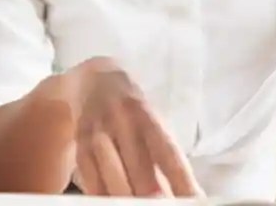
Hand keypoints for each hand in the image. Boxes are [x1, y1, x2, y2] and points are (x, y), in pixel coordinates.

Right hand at [60, 57, 201, 197]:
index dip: (182, 181)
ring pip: (112, 173)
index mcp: (147, 116)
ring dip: (126, 197)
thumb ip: (164, 159)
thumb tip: (183, 195)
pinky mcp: (80, 146)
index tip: (195, 200)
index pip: (168, 154)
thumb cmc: (133, 112)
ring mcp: (98, 134)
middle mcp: (121, 122)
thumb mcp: (152, 125)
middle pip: (139, 168)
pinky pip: (90, 177)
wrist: (94, 82)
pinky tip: (112, 204)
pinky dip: (103, 195)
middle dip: (153, 195)